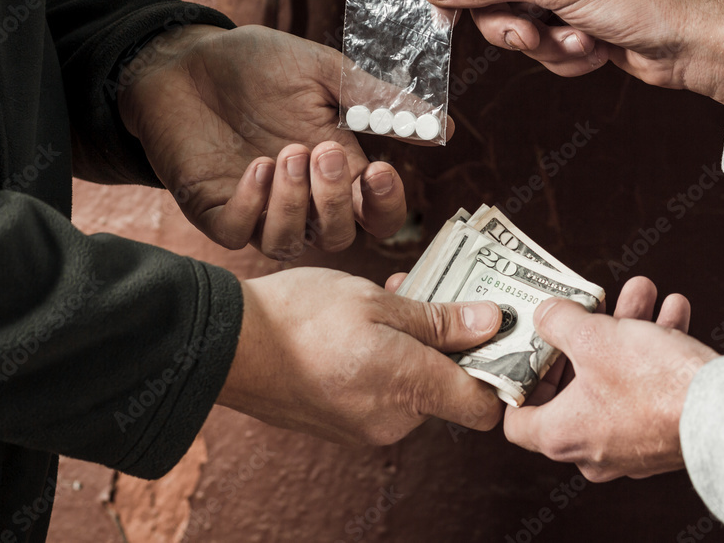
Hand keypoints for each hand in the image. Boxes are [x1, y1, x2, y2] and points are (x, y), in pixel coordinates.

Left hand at [117, 24, 408, 259]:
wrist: (186, 59)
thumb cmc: (257, 66)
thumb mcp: (325, 74)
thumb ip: (377, 101)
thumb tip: (443, 127)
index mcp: (336, 170)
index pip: (375, 215)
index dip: (386, 205)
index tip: (381, 170)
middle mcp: (301, 198)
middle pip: (338, 236)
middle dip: (335, 199)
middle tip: (324, 149)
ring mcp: (257, 208)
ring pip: (290, 243)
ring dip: (295, 202)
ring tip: (286, 152)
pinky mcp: (215, 210)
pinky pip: (240, 232)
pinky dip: (253, 204)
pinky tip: (256, 165)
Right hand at [217, 268, 503, 443]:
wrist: (226, 345)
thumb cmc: (300, 316)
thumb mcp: (377, 301)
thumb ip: (438, 319)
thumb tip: (489, 324)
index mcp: (409, 389)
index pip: (482, 405)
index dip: (497, 372)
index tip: (495, 335)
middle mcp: (391, 421)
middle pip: (446, 391)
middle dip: (446, 344)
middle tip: (433, 295)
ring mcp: (362, 428)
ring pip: (410, 388)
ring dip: (411, 347)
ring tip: (389, 298)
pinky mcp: (338, 424)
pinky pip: (379, 395)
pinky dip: (383, 363)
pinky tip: (362, 325)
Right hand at [421, 0, 723, 123]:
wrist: (691, 41)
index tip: (443, 10)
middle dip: (510, 24)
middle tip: (531, 34)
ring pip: (514, 28)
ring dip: (543, 45)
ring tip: (578, 42)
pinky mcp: (572, 26)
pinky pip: (541, 50)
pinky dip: (564, 58)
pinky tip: (595, 51)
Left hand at [502, 276, 718, 480]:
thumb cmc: (654, 385)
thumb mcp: (593, 336)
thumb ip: (559, 321)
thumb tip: (545, 314)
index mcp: (561, 435)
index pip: (517, 420)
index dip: (517, 380)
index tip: (528, 348)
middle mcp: (592, 449)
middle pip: (573, 384)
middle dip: (586, 333)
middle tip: (592, 302)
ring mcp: (630, 445)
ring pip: (617, 377)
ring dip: (629, 329)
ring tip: (642, 291)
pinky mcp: (664, 435)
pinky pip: (649, 388)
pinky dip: (656, 348)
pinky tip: (674, 309)